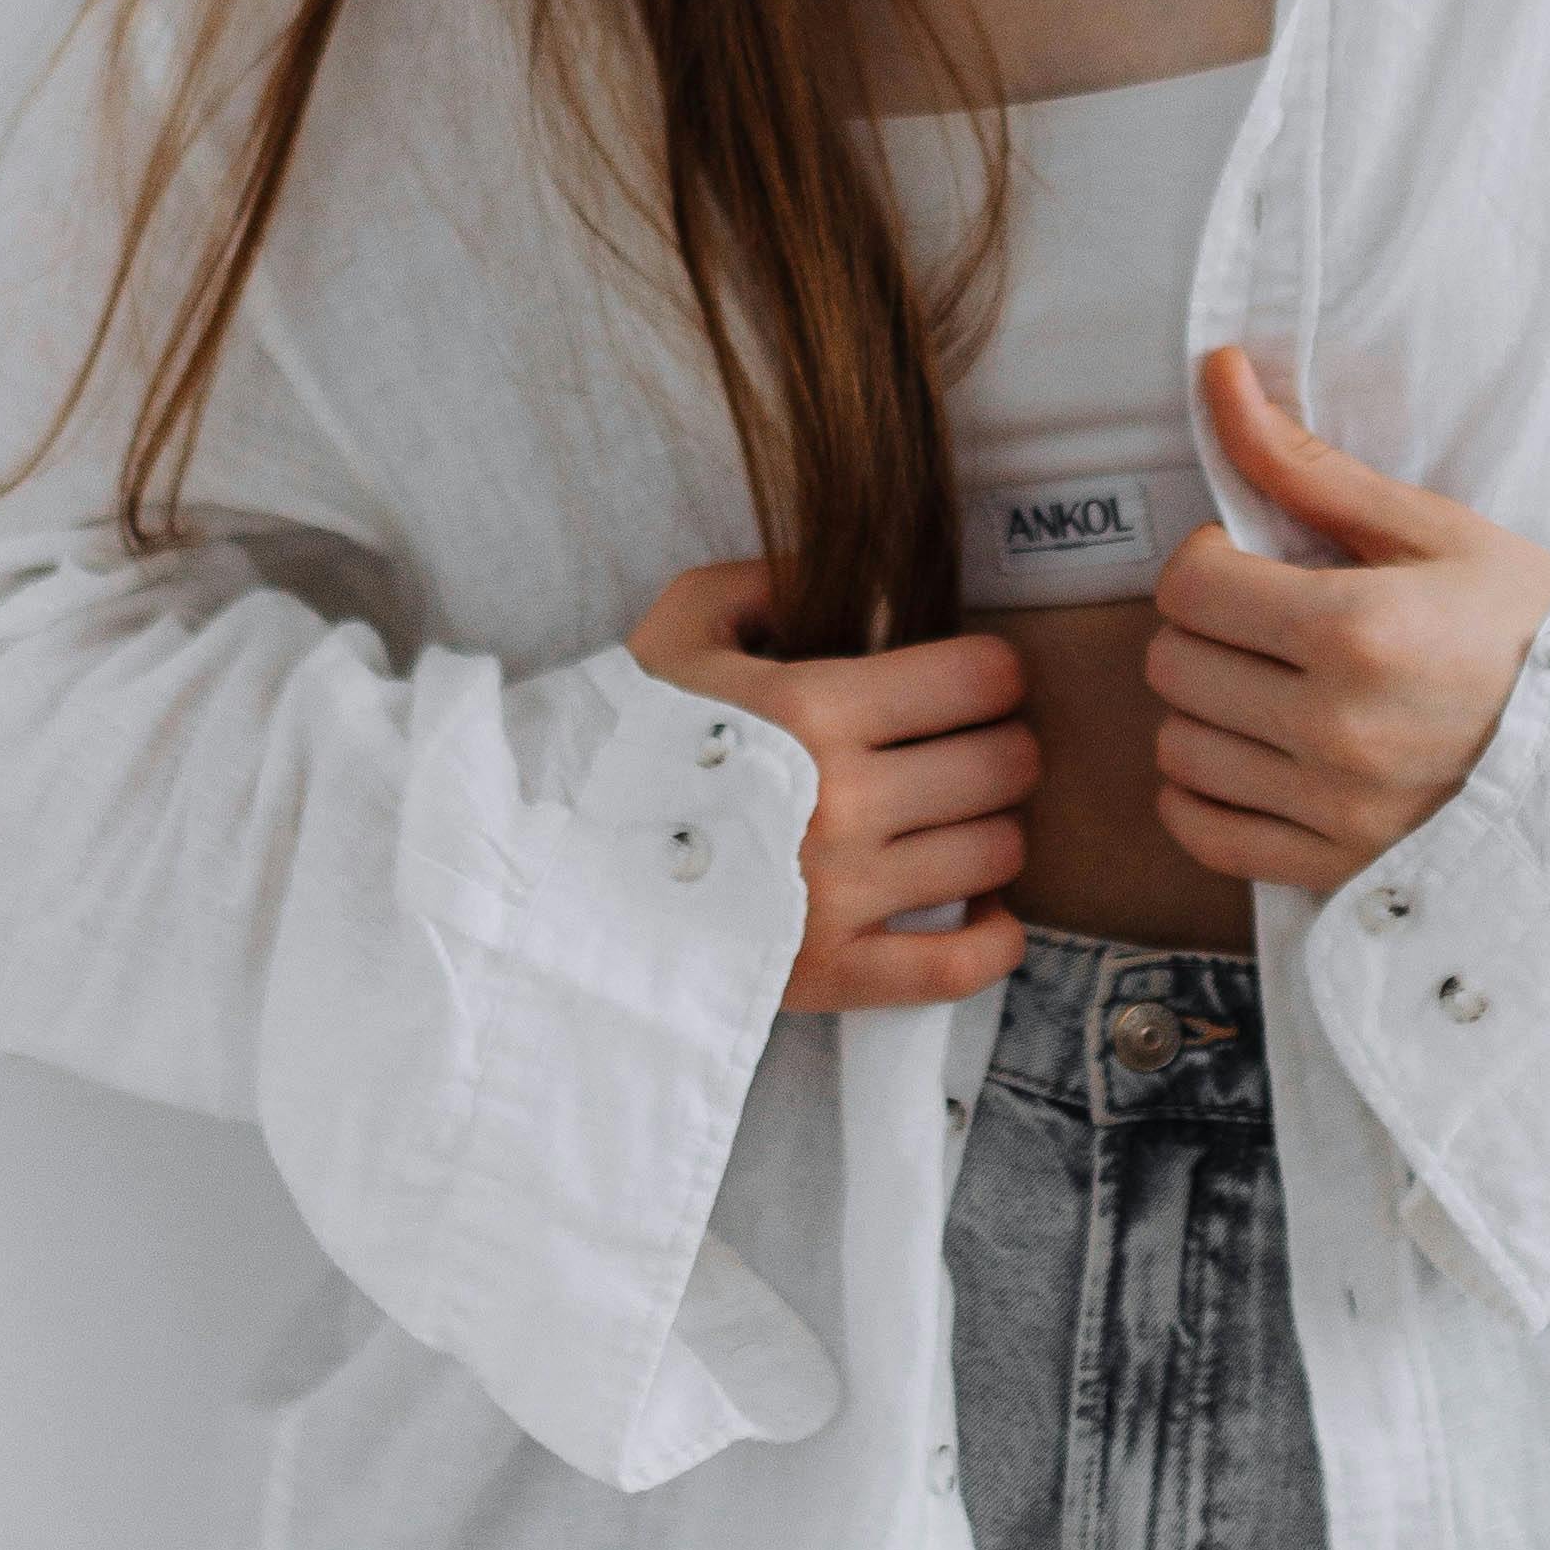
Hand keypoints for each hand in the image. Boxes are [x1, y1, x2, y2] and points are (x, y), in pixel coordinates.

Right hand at [625, 558, 1038, 1009]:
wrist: (545, 865)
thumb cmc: (621, 737)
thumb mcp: (683, 622)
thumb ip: (777, 579)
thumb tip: (870, 576)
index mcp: (812, 708)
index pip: (980, 678)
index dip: (993, 671)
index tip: (976, 680)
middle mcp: (841, 802)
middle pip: (1003, 765)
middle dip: (1000, 744)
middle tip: (967, 746)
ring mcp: (842, 896)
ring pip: (996, 853)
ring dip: (990, 830)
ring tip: (951, 819)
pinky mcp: (832, 974)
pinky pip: (962, 966)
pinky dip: (994, 939)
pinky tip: (981, 910)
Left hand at [1143, 350, 1549, 902]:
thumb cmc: (1529, 622)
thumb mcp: (1432, 528)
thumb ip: (1308, 465)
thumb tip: (1218, 375)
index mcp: (1358, 629)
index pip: (1190, 587)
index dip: (1207, 559)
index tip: (1251, 560)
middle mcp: (1336, 726)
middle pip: (1174, 665)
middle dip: (1205, 629)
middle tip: (1264, 620)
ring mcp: (1335, 808)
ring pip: (1180, 749)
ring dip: (1205, 710)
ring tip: (1266, 687)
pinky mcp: (1338, 868)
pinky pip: (1205, 833)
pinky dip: (1201, 794)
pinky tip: (1246, 757)